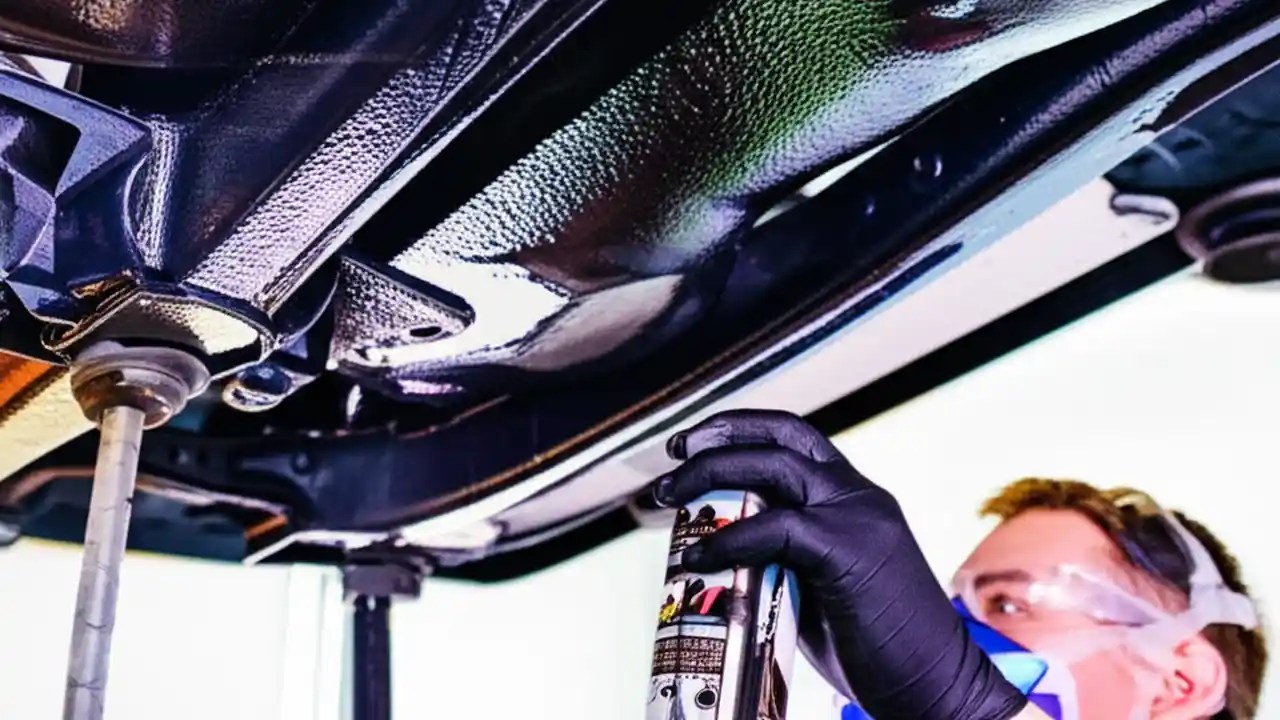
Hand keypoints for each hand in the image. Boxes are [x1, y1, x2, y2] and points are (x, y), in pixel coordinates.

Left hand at [653, 410, 1024, 719]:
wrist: (934, 687)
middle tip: (674, 453)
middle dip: (719, 433)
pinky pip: (776, 528)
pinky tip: (699, 558)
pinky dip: (730, 539)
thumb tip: (716, 553)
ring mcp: (857, 518)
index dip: (740, 428)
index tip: (693, 444)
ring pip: (774, 466)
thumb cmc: (873, 646)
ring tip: (673, 497)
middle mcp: (857, 495)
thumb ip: (779, 558)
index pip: (793, 438)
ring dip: (712, 472)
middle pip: (781, 434)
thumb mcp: (817, 585)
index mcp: (852, 498)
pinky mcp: (849, 552)